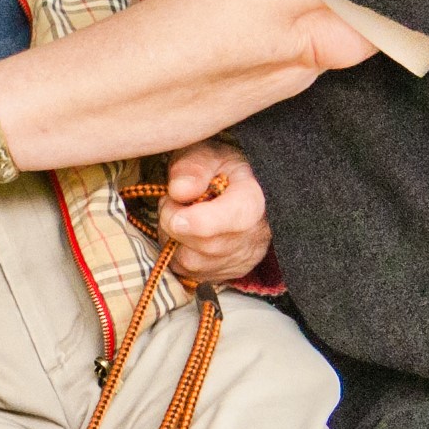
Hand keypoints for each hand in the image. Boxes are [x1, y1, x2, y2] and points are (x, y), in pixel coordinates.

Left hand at [160, 141, 270, 285]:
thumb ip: (193, 167)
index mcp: (256, 199)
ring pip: (192, 262)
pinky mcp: (225, 274)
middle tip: (174, 200)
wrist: (239, 190)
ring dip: (173, 238)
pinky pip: (188, 272)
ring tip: (181, 215)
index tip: (178, 212)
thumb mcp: (208, 154)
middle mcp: (255, 236)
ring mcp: (242, 260)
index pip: (238, 218)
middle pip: (206, 245)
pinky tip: (185, 234)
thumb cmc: (221, 169)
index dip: (203, 221)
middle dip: (175, 222)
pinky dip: (177, 252)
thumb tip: (179, 191)